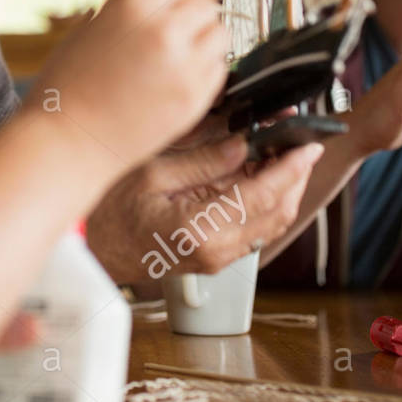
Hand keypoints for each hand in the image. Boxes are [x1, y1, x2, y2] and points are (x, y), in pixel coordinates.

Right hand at [25, 0, 228, 176]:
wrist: (67, 141)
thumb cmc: (67, 86)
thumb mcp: (89, 29)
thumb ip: (127, 8)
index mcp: (131, 5)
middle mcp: (162, 30)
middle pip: (206, 2)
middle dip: (194, 14)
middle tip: (178, 31)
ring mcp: (183, 66)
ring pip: (220, 34)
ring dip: (205, 40)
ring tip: (181, 56)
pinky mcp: (194, 99)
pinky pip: (219, 69)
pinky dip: (206, 70)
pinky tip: (180, 79)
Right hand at [85, 130, 321, 285]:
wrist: (92, 250)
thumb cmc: (110, 211)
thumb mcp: (153, 172)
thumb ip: (204, 160)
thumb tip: (244, 143)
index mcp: (202, 229)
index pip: (265, 194)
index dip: (292, 166)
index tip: (309, 143)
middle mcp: (217, 250)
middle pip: (279, 212)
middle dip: (297, 176)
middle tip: (302, 143)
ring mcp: (218, 259)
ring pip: (273, 223)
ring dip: (285, 189)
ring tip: (285, 154)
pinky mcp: (216, 257)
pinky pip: (256, 230)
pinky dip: (267, 202)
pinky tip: (260, 176)